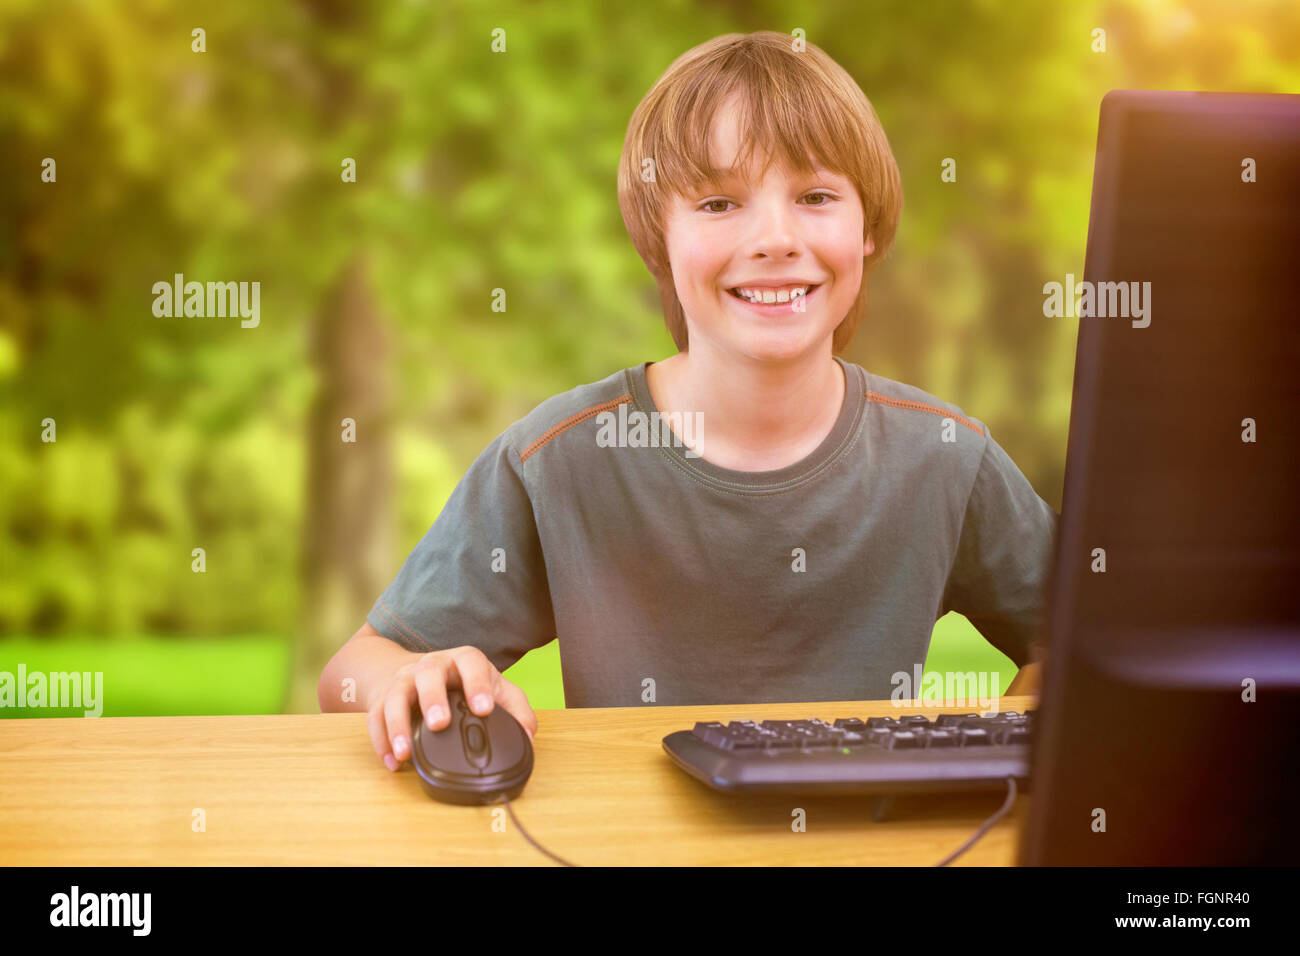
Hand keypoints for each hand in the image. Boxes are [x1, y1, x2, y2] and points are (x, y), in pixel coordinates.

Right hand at [365, 645, 537, 771]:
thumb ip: (515, 709)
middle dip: (432, 698)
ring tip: (405, 752)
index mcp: (462, 660)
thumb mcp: (493, 688)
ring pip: (395, 696)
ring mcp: (403, 680)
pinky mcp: (381, 698)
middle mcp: (430, 666)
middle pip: (428, 673)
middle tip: (439, 723)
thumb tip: (528, 737)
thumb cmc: (461, 683)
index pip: (470, 662)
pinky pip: (375, 717)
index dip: (477, 684)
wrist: (416, 671)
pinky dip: (381, 741)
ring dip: (399, 724)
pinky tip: (392, 761)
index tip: (484, 709)